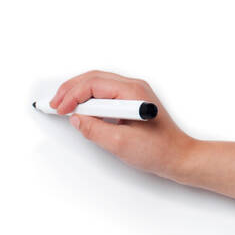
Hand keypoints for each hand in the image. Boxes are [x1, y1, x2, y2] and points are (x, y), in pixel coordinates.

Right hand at [49, 69, 195, 182]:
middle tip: (55, 103)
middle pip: (94, 78)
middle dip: (71, 89)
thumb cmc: (159, 150)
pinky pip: (106, 92)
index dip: (72, 96)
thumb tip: (76, 119)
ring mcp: (134, 93)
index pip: (93, 84)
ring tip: (63, 104)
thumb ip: (95, 130)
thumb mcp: (120, 144)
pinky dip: (89, 98)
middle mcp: (134, 87)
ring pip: (99, 83)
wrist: (180, 157)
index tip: (60, 109)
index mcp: (132, 93)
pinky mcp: (133, 101)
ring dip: (79, 92)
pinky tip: (80, 108)